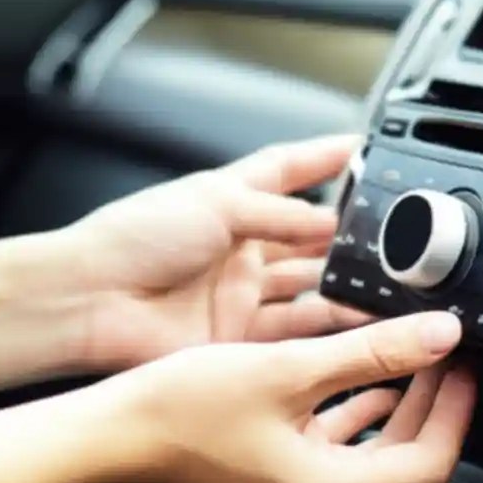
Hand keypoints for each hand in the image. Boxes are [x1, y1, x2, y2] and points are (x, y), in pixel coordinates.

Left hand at [58, 135, 369, 370]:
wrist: (90, 301)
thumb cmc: (132, 239)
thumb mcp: (216, 202)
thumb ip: (279, 213)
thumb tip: (330, 222)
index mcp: (230, 201)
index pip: (289, 170)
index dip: (325, 158)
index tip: (365, 148)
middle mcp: (240, 246)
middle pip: (307, 235)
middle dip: (347, 234)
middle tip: (392, 235)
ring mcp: (240, 291)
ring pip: (308, 285)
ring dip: (343, 283)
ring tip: (385, 281)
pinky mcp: (238, 334)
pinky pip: (294, 329)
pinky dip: (326, 326)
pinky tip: (354, 320)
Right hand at [87, 311, 475, 482]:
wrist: (103, 442)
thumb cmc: (177, 417)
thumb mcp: (289, 370)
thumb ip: (371, 353)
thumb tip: (437, 338)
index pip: (429, 460)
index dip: (455, 406)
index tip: (465, 364)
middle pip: (402, 460)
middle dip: (428, 402)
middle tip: (442, 354)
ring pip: (365, 454)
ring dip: (391, 405)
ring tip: (408, 356)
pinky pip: (327, 452)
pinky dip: (350, 415)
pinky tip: (351, 381)